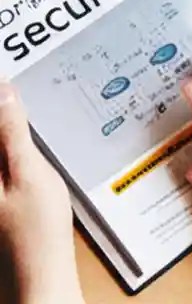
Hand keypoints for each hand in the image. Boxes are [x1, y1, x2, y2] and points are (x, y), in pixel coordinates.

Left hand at [0, 80, 85, 303]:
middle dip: (6, 107)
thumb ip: (12, 131)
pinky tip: (24, 133)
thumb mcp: (28, 171)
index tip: (9, 72)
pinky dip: (12, 140)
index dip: (0, 94)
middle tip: (18, 86)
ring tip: (21, 101)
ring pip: (1, 143)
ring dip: (9, 122)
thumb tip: (4, 91)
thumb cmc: (34, 228)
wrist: (37, 269)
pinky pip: (3, 154)